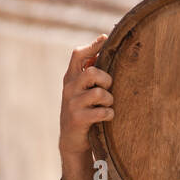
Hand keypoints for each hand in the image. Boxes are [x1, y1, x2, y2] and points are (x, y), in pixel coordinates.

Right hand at [59, 34, 112, 169]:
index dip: (92, 46)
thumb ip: (90, 75)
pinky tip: (107, 117)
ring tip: (107, 106)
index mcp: (71, 78)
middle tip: (108, 88)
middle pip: (92, 72)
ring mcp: (72, 103)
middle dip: (106, 79)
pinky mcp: (78, 118)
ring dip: (109, 100)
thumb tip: (103, 53)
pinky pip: (102, 112)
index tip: (105, 39)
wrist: (72, 141)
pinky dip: (109, 114)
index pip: (78, 55)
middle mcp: (69, 88)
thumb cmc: (83, 112)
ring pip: (100, 93)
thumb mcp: (82, 92)